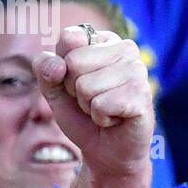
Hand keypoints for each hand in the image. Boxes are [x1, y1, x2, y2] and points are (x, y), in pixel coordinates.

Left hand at [32, 26, 153, 182]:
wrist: (105, 149)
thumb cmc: (81, 114)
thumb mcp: (53, 89)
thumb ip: (45, 69)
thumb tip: (58, 65)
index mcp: (104, 40)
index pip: (69, 38)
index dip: (62, 68)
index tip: (76, 81)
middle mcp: (125, 49)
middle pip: (74, 62)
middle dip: (73, 89)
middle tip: (91, 99)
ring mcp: (138, 70)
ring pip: (85, 85)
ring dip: (87, 105)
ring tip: (103, 108)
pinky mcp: (142, 94)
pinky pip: (100, 104)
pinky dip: (100, 117)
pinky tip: (113, 118)